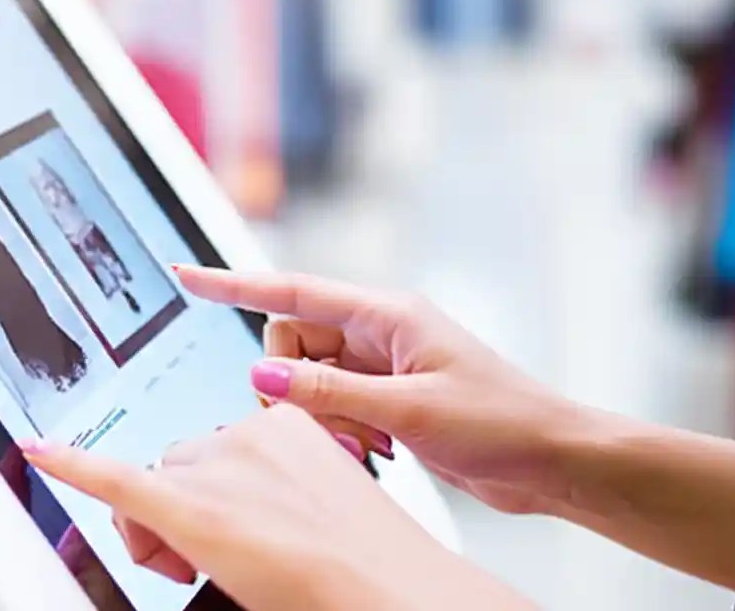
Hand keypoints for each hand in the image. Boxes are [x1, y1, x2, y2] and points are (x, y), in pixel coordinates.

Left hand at [22, 405, 526, 609]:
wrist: (389, 590)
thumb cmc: (365, 564)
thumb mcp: (319, 508)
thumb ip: (269, 492)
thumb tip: (225, 514)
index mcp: (286, 425)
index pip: (218, 449)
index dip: (212, 489)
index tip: (216, 500)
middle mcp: (247, 432)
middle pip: (179, 464)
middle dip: (181, 510)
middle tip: (208, 561)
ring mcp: (217, 464)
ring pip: (156, 482)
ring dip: (162, 522)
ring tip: (200, 566)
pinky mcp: (188, 505)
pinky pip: (115, 479)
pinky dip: (73, 466)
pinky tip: (41, 452)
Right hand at [176, 266, 583, 515]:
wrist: (549, 459)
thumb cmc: (500, 421)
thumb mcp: (409, 410)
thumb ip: (330, 393)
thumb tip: (262, 378)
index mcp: (386, 313)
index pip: (291, 291)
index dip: (233, 284)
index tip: (185, 275)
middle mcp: (378, 332)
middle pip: (292, 345)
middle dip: (293, 388)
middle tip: (335, 426)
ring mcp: (381, 366)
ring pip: (308, 381)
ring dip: (320, 416)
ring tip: (369, 445)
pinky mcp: (387, 398)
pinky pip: (332, 406)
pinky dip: (339, 430)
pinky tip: (376, 451)